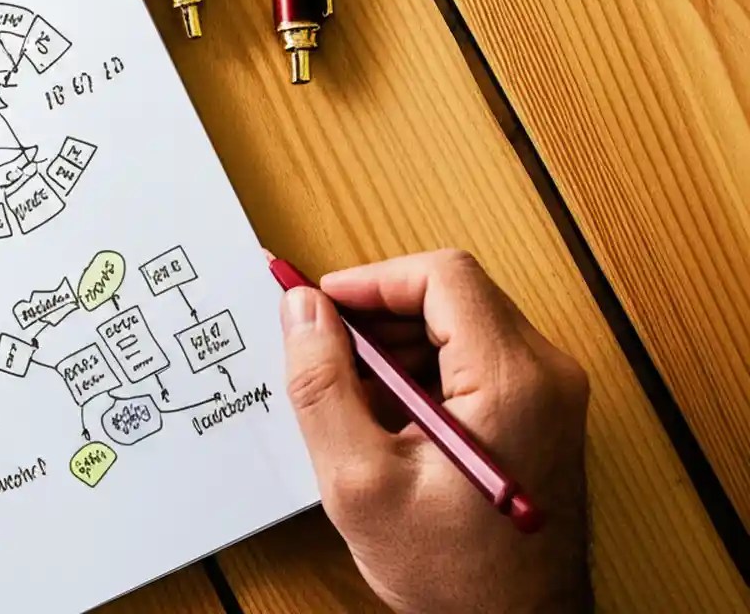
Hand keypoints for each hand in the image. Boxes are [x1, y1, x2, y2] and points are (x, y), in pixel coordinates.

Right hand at [281, 250, 589, 612]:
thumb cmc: (455, 575)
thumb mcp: (359, 481)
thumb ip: (323, 385)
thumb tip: (302, 312)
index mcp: (510, 380)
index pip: (441, 276)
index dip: (371, 280)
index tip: (322, 304)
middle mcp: (544, 374)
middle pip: (451, 295)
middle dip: (377, 314)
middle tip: (326, 351)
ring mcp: (548, 393)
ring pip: (460, 324)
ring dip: (397, 345)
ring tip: (352, 396)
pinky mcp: (539, 413)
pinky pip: (473, 360)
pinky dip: (422, 372)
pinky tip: (386, 420)